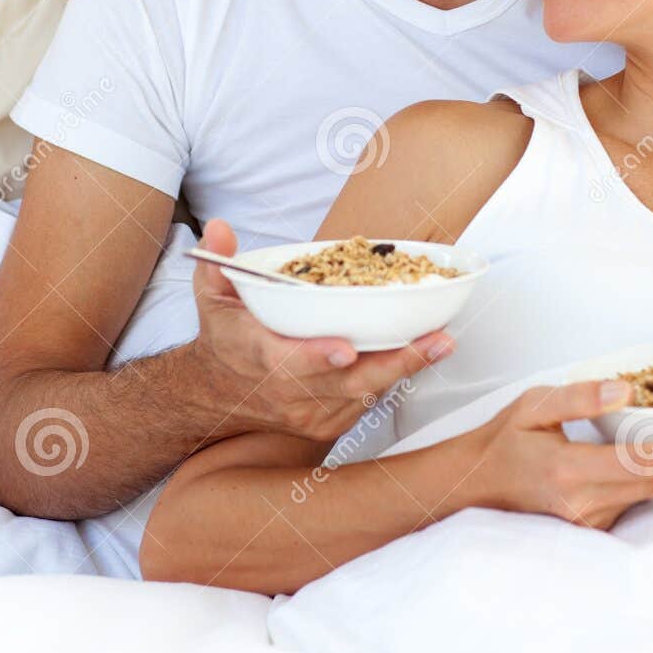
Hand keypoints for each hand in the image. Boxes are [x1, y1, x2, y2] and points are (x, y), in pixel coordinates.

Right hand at [187, 219, 453, 443]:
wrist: (219, 393)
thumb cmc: (226, 337)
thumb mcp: (211, 296)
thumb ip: (218, 262)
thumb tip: (220, 229)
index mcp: (258, 356)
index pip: (286, 362)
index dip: (317, 357)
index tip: (347, 348)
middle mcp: (286, 392)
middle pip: (344, 383)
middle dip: (393, 363)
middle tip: (435, 340)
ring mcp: (310, 412)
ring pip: (363, 393)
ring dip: (404, 368)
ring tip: (441, 342)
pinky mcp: (328, 423)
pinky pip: (367, 401)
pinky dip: (392, 378)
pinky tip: (421, 353)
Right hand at [463, 379, 652, 528]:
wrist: (473, 485)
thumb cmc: (503, 441)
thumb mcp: (534, 404)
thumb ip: (580, 396)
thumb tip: (625, 390)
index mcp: (568, 470)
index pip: (641, 463)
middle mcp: (579, 504)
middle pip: (652, 486)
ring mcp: (583, 523)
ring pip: (643, 500)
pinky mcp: (585, 530)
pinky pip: (627, 508)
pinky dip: (648, 488)